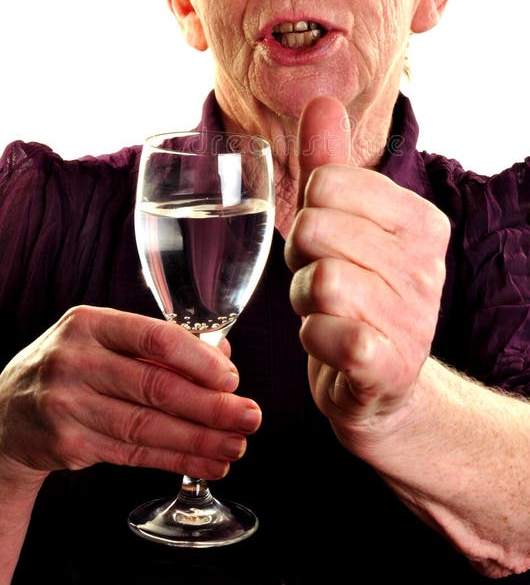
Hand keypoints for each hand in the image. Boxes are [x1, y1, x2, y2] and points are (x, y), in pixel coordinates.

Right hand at [0, 305, 260, 486]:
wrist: (7, 410)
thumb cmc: (73, 366)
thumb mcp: (104, 340)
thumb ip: (160, 345)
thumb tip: (223, 357)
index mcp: (90, 323)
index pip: (155, 338)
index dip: (199, 361)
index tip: (232, 379)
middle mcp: (75, 361)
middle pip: (155, 387)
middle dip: (211, 406)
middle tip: (250, 416)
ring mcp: (67, 405)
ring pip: (147, 426)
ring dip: (200, 439)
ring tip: (237, 444)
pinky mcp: (67, 444)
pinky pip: (133, 453)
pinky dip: (176, 459)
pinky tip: (206, 461)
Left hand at [285, 96, 449, 462]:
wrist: (385, 388)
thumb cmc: (359, 294)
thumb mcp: (346, 225)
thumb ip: (332, 163)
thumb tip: (322, 99)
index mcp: (421, 221)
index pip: (328, 181)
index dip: (309, 212)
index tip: (329, 243)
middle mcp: (427, 266)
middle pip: (315, 227)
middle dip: (300, 258)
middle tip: (321, 281)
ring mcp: (414, 319)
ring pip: (316, 280)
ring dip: (303, 301)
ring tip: (325, 313)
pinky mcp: (389, 367)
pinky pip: (328, 332)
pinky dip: (314, 338)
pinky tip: (331, 344)